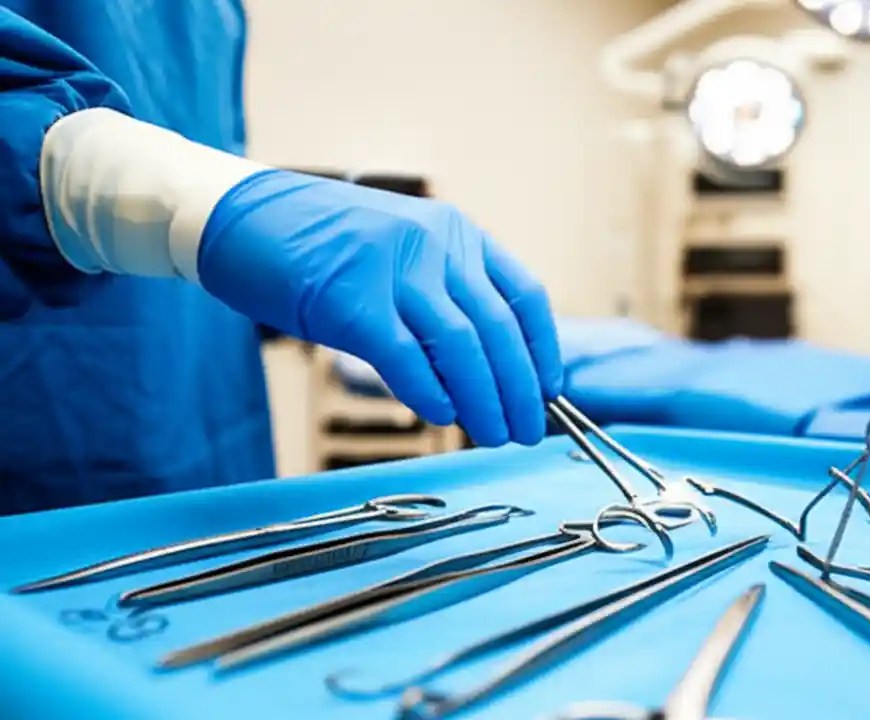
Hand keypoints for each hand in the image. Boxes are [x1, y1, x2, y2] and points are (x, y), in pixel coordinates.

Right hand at [199, 170, 561, 446]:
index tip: (548, 391)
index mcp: (454, 233)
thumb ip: (442, 295)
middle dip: (520, 389)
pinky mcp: (351, 300)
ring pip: (462, 346)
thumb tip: (483, 366)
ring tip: (494, 434)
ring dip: (484, 400)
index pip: (523, 296)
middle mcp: (434, 245)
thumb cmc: (316, 245)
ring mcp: (393, 269)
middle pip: (499, 328)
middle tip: (525, 431)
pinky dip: (430, 391)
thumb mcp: (399, 253)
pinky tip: (443, 415)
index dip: (542, 350)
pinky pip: (407, 356)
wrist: (236, 215)